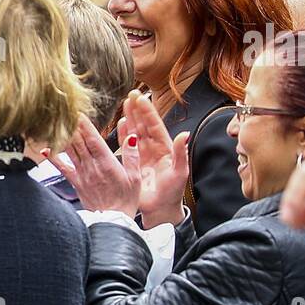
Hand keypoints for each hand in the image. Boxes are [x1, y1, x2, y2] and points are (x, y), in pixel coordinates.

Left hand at [49, 114, 141, 215]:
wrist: (113, 222)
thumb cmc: (126, 200)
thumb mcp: (135, 177)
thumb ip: (132, 155)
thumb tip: (131, 137)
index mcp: (107, 163)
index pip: (93, 139)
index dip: (85, 125)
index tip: (78, 112)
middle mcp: (91, 167)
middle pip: (79, 142)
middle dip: (72, 125)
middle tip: (64, 111)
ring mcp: (82, 175)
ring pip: (70, 151)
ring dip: (63, 136)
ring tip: (55, 123)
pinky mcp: (76, 183)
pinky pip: (62, 168)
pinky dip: (53, 158)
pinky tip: (46, 149)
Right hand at [122, 91, 189, 225]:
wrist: (160, 210)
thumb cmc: (172, 193)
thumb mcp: (179, 172)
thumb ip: (181, 153)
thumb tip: (184, 134)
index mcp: (165, 148)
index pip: (155, 125)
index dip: (148, 112)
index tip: (141, 98)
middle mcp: (153, 149)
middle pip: (144, 125)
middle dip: (137, 110)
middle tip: (130, 94)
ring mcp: (142, 155)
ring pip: (135, 132)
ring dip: (130, 118)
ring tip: (124, 104)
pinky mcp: (133, 163)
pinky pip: (127, 145)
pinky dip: (123, 134)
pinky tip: (120, 124)